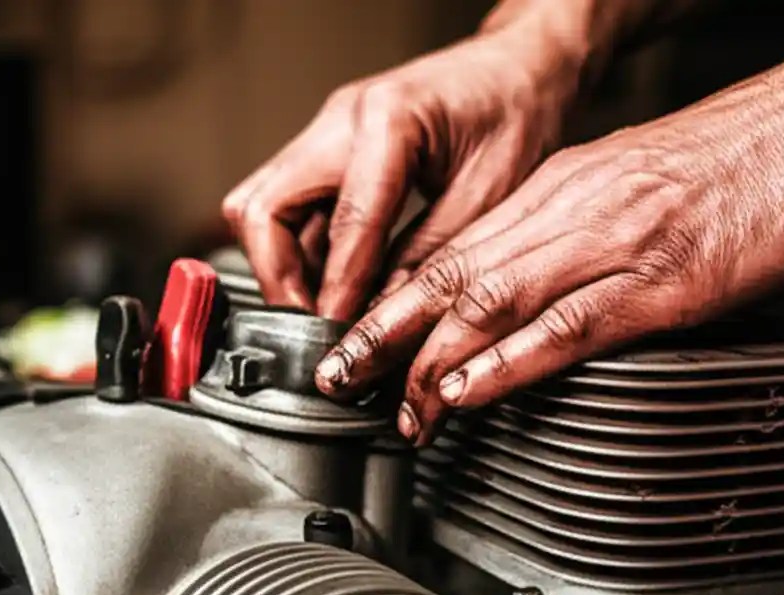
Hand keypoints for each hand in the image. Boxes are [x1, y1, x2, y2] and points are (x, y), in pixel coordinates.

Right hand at [221, 20, 582, 320]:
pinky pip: (292, 208)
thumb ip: (432, 254)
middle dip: (279, 278)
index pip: (344, 221)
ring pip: (264, 208)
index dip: (337, 290)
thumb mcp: (492, 193)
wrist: (522, 68)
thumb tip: (384, 317)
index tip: (340, 339)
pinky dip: (304, 253)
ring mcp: (328, 134)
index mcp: (388, 118)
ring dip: (285, 268)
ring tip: (326, 316)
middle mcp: (341, 120)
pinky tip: (339, 288)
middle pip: (261, 207)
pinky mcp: (331, 153)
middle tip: (314, 329)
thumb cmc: (518, 112)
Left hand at [315, 62, 783, 444]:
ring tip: (395, 409)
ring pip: (492, 304)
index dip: (401, 304)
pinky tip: (472, 393)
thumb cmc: (744, 158)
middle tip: (342, 382)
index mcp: (563, 189)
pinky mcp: (661, 283)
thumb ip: (585, 228)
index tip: (367, 345)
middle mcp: (570, 212)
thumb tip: (547, 285)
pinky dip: (509, 364)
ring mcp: (612, 246)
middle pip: (452, 277)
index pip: (457, 249)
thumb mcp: (639, 183)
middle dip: (387, 335)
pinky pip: (566, 327)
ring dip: (431, 362)